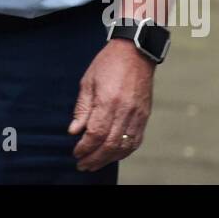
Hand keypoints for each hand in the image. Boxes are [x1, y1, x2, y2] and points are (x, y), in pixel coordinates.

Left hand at [67, 39, 155, 171]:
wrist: (135, 52)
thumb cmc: (108, 63)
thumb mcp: (87, 82)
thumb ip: (82, 109)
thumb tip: (74, 131)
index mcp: (109, 101)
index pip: (96, 133)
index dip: (85, 147)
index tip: (76, 152)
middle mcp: (125, 111)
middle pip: (110, 144)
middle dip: (95, 158)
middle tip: (83, 165)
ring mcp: (138, 115)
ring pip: (124, 146)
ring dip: (108, 159)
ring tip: (95, 164)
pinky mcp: (145, 116)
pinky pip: (136, 141)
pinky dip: (124, 152)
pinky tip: (113, 155)